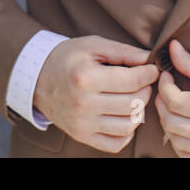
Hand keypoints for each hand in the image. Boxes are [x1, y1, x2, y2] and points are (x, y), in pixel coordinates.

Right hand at [33, 35, 158, 152]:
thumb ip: (123, 51)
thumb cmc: (67, 59)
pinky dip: (126, 133)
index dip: (149, 74)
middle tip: (144, 82)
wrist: (37, 79)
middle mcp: (83, 103)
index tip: (152, 69)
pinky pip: (115, 143)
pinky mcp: (81, 135)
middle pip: (132, 103)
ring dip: (138, 112)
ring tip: (134, 98)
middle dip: (145, 91)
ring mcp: (82, 123)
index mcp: (86, 77)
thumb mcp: (93, 46)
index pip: (132, 81)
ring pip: (128, 125)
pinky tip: (123, 116)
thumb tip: (150, 59)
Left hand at [153, 39, 189, 157]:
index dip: (164, 85)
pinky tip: (183, 126)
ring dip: (168, 124)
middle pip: (172, 123)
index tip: (165, 75)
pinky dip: (180, 142)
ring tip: (172, 107)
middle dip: (162, 104)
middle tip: (164, 90)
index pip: (175, 101)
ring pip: (177, 142)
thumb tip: (170, 49)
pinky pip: (189, 157)